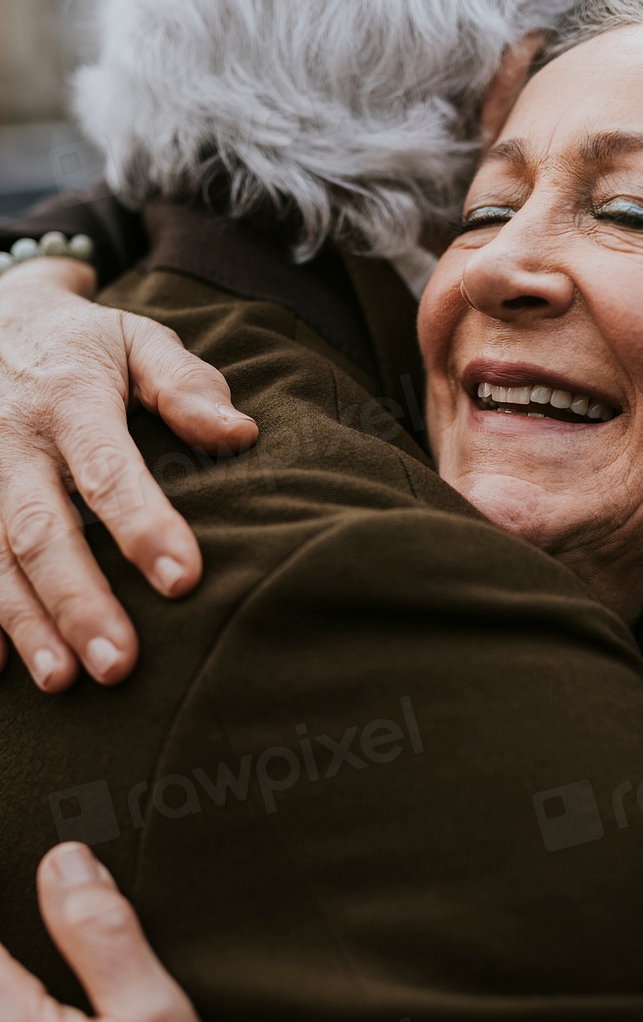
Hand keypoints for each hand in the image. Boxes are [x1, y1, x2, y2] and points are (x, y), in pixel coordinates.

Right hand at [0, 258, 257, 691]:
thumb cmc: (82, 345)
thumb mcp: (135, 340)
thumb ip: (184, 384)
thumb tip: (240, 433)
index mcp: (69, 398)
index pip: (108, 471)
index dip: (144, 527)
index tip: (184, 581)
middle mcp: (11, 439)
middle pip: (40, 529)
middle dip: (78, 601)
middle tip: (120, 665)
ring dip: (24, 623)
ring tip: (64, 681)